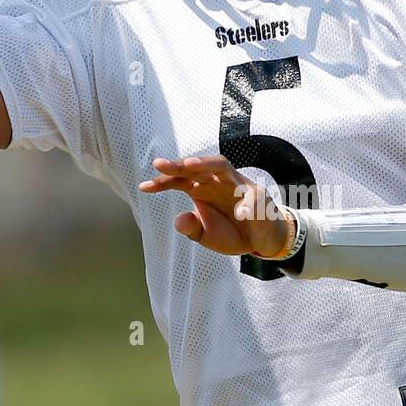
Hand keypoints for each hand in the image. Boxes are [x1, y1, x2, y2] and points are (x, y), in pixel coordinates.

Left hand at [139, 154, 294, 258]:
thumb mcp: (206, 235)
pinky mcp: (258, 197)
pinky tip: (240, 215)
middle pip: (198, 166)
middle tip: (160, 165)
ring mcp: (238, 186)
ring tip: (190, 164)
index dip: (163, 181)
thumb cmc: (231, 232)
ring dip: (206, 164)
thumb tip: (179, 219)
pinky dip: (247, 205)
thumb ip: (191, 228)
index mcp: (202, 188)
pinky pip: (251, 197)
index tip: (144, 187)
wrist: (261, 241)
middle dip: (180, 165)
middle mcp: (217, 182)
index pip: (180, 179)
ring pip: (222, 166)